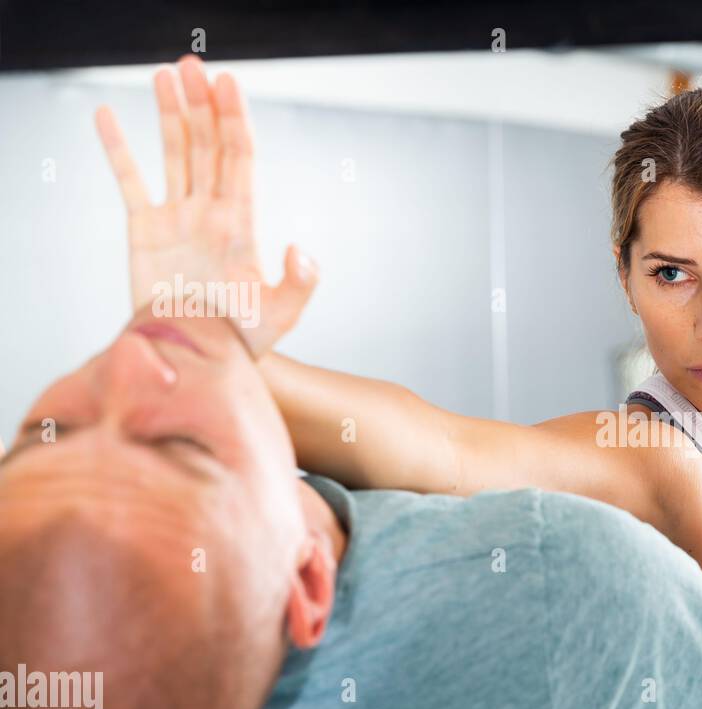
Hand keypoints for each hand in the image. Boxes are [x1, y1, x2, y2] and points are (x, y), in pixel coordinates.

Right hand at [94, 55, 316, 355]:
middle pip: (208, 145)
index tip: (230, 83)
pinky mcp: (144, 231)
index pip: (240, 158)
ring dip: (171, 114)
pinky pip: (130, 181)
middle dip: (203, 104)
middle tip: (194, 64)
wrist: (200, 359)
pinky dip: (117, 149)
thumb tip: (301, 249)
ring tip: (166, 74)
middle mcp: (210, 212)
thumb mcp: (281, 314)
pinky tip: (108, 115)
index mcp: (242, 223)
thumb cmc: (242, 341)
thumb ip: (300, 283)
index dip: (235, 119)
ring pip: (175, 153)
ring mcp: (178, 218)